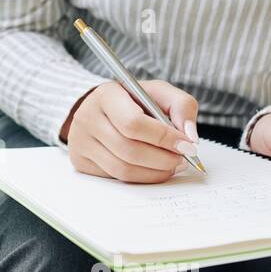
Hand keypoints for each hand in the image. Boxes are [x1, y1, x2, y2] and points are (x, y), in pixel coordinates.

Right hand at [62, 80, 200, 182]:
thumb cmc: (133, 101)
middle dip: (163, 159)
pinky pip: (116, 178)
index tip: (187, 145)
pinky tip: (153, 169)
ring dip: (155, 172)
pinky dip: (142, 177)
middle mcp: (87, 118)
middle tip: (183, 158)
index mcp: (106, 96)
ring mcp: (80, 142)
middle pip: (129, 150)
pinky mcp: (80, 161)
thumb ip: (181, 106)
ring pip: (123, 169)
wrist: (100, 109)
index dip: (163, 138)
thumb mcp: (158, 93)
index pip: (133, 123)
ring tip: (172, 164)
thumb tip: (190, 137)